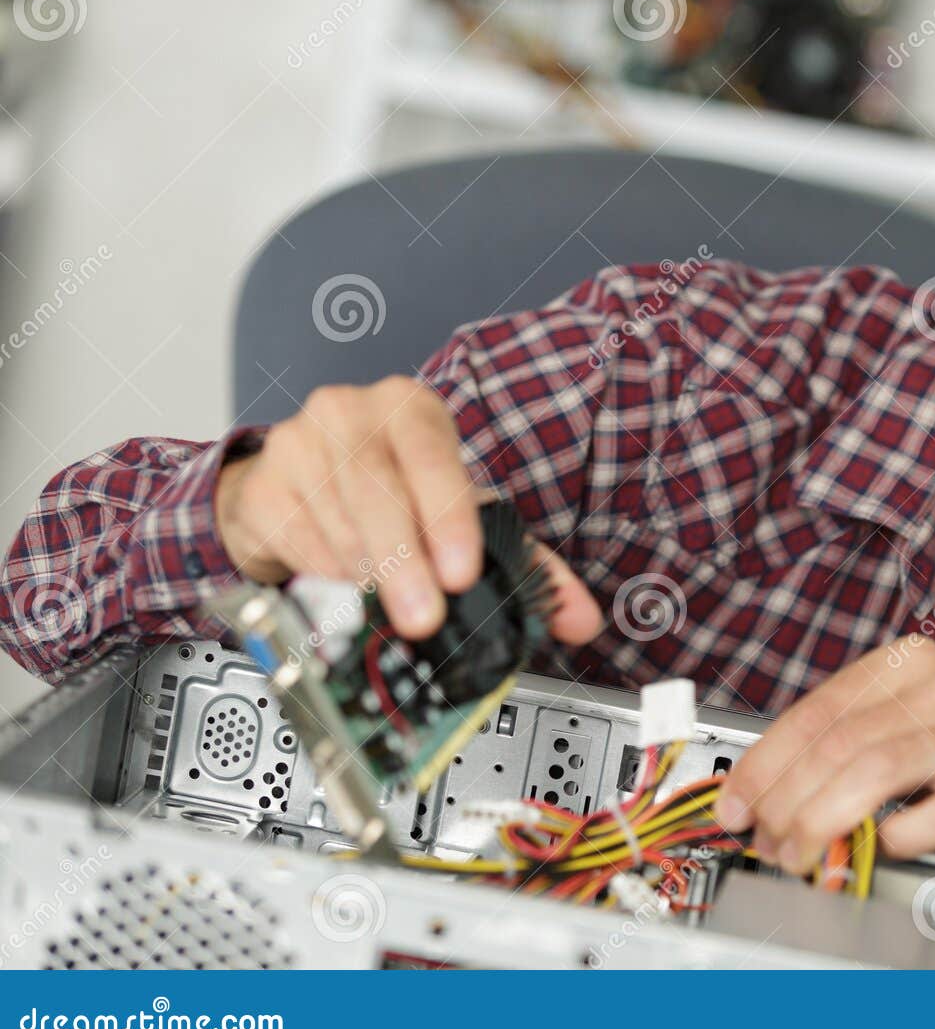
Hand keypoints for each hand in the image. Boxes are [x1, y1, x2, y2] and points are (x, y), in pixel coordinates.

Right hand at [214, 375, 601, 643]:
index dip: (449, 515)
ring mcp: (297, 445)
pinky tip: (345, 587)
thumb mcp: (456, 515)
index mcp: (411, 409)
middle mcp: (351, 413)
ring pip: (339, 525)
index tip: (462, 571)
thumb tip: (578, 617)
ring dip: (369, 579)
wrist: (291, 487)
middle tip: (425, 619)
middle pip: (378, 491)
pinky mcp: (261, 487)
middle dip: (406, 564)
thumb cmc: (389, 495)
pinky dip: (327, 578)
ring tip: (389, 608)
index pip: (432, 454)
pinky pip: (299, 545)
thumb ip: (522, 562)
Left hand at [715, 632, 934, 912]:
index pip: (815, 710)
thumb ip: (846, 744)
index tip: (737, 805)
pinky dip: (890, 836)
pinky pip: (929, 814)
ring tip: (798, 856)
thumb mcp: (911, 726)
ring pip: (870, 771)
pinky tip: (875, 849)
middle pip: (835, 744)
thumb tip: (763, 792)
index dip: (766, 764)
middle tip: (766, 844)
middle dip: (785, 802)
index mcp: (906, 664)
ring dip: (819, 822)